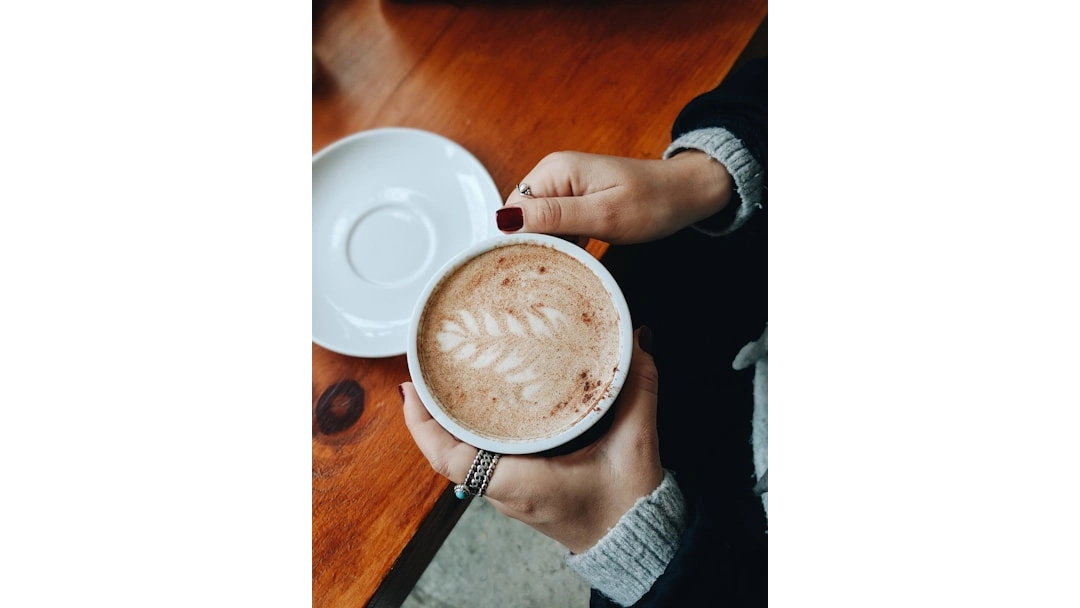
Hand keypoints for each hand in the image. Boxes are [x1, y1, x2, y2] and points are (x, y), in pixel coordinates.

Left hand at [402, 327, 662, 553]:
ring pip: (466, 456)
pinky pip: (485, 459)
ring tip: (445, 381)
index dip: (423, 425)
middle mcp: (506, 491)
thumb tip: (637, 341)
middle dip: (432, 412)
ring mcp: (511, 493)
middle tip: (426, 370)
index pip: (451, 459)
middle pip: (449, 451)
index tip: (411, 389)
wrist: (636, 543)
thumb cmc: (627, 506)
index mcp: (519, 482)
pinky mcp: (523, 489)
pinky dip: (474, 433)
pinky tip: (481, 407)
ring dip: (451, 423)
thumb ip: (637, 389)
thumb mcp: (635, 442)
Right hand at [499, 150, 732, 244]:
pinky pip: (555, 223)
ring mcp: (565, 185)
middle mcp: (554, 173)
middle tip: (560, 265)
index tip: (540, 263)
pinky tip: (581, 252)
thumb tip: (504, 219)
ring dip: (551, 244)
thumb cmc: (653, 202)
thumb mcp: (604, 215)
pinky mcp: (576, 197)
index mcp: (555, 171)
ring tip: (574, 258)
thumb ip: (554, 217)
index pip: (511, 210)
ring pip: (538, 223)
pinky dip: (564, 240)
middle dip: (535, 243)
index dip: (519, 239)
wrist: (686, 193)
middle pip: (521, 217)